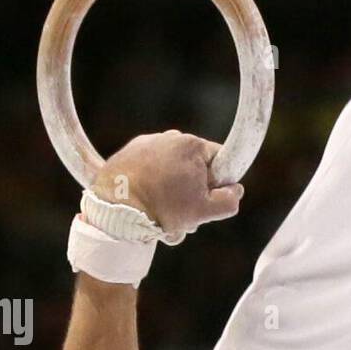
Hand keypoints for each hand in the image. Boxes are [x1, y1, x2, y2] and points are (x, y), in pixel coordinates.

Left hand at [90, 131, 243, 235]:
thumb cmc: (162, 207)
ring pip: (171, 168)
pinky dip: (151, 183)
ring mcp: (147, 143)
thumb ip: (229, 201)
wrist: (116, 208)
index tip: (209, 197)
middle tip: (183, 212)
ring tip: (161, 210)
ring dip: (171, 189)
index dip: (220, 183)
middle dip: (193, 189)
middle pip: (194, 166)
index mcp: (192, 145)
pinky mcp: (128, 152)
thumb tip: (235, 191)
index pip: (220, 159)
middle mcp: (170, 137)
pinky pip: (150, 168)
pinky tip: (146, 201)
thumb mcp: (205, 211)